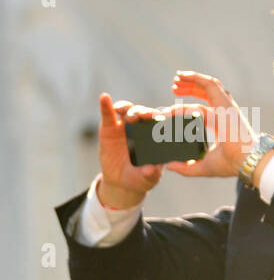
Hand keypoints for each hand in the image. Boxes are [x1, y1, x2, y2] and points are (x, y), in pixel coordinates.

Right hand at [96, 93, 163, 208]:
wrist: (121, 181)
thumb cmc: (140, 178)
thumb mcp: (147, 179)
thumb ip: (150, 174)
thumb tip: (151, 170)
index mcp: (157, 138)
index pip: (162, 125)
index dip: (163, 119)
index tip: (163, 118)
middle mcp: (143, 129)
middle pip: (145, 114)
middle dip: (146, 112)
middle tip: (144, 115)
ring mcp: (126, 126)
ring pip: (129, 111)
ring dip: (129, 108)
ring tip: (125, 111)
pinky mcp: (109, 127)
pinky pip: (108, 114)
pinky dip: (106, 105)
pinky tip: (104, 98)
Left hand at [161, 71, 257, 178]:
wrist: (247, 160)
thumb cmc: (232, 164)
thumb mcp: (204, 165)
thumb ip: (186, 167)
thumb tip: (169, 166)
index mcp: (223, 125)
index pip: (204, 109)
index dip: (186, 107)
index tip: (169, 110)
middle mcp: (226, 113)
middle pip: (207, 94)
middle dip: (190, 89)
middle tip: (174, 88)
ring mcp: (227, 107)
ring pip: (209, 86)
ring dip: (192, 80)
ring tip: (176, 78)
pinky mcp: (225, 104)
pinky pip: (209, 85)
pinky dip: (196, 78)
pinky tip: (183, 76)